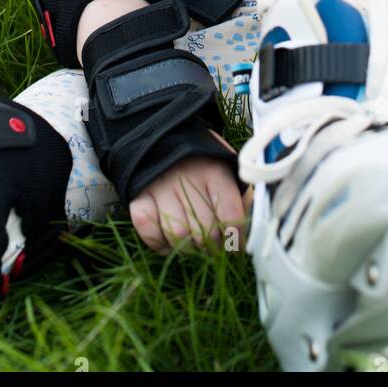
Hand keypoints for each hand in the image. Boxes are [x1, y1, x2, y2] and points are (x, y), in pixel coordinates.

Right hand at [128, 133, 251, 254]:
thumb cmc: (202, 161)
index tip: (236, 245)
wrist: (164, 137)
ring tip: (193, 245)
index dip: (236, 238)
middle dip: (213, 247)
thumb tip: (249, 234)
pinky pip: (148, 231)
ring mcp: (160, 187)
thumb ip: (241, 198)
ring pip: (177, 235)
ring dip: (188, 249)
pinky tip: (169, 240)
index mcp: (214, 170)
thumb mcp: (227, 169)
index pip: (231, 215)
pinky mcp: (139, 196)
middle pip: (205, 230)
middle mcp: (186, 177)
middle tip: (214, 247)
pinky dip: (159, 244)